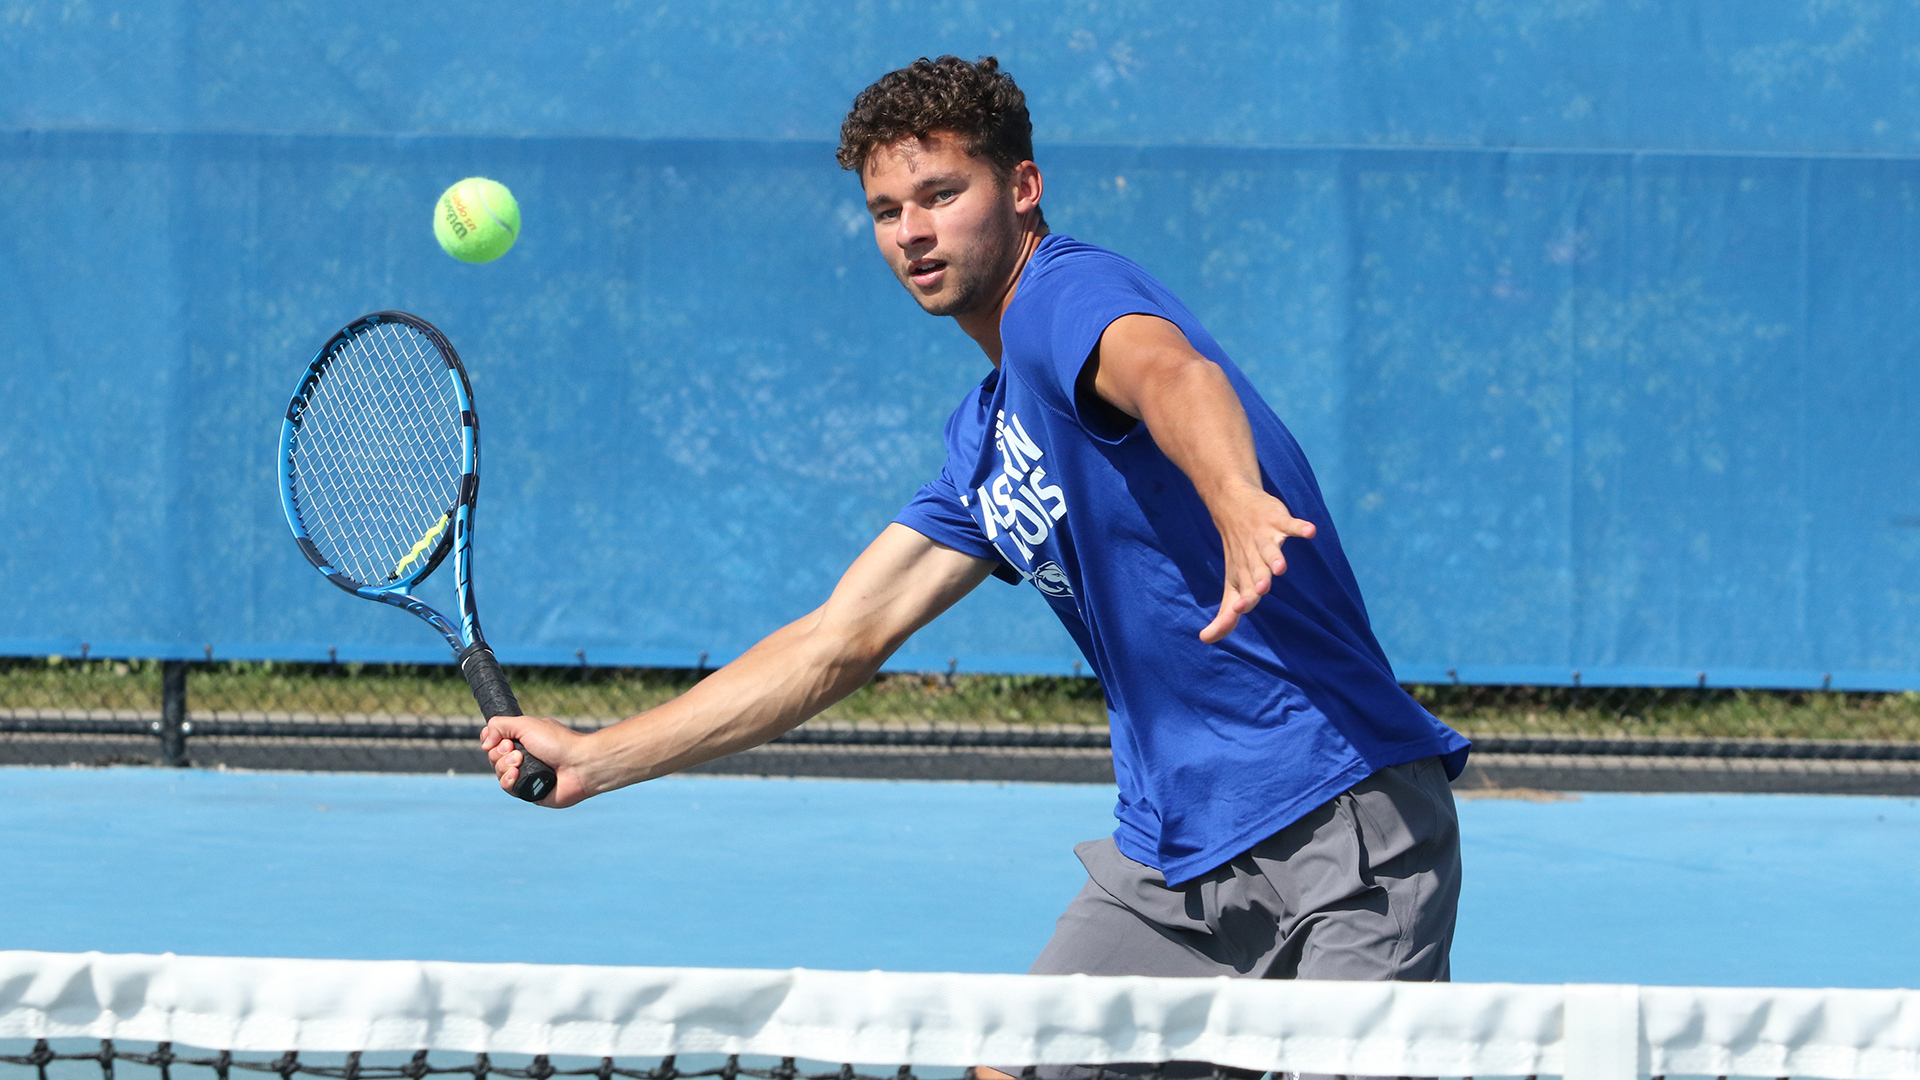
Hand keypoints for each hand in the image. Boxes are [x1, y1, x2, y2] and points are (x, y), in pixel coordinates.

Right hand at [480, 715, 592, 806]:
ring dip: (504, 765)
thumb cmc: (558, 742)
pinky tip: (516, 774)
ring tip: (520, 761)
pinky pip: (507, 787)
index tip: (498, 738)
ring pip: (498, 772)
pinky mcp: (529, 791)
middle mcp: (524, 757)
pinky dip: (508, 780)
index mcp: (525, 739)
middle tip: (516, 750)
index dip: (491, 740)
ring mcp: (526, 774)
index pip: (496, 740)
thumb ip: (500, 725)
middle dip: (500, 753)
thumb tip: (485, 741)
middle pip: (494, 756)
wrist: (579, 764)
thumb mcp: (526, 724)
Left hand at [1200, 482, 1316, 643]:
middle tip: (1262, 589)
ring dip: (1275, 558)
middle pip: (1257, 572)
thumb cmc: (1238, 554)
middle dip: (1259, 581)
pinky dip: (1300, 527)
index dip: (1242, 600)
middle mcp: (1252, 558)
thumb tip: (1205, 639)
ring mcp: (1265, 539)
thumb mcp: (1232, 584)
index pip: (1243, 591)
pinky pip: (1291, 525)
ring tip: (1280, 567)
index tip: (1239, 608)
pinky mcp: (1278, 521)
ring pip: (1270, 550)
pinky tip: (1310, 532)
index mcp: (1243, 575)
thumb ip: (1226, 614)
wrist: (1232, 505)